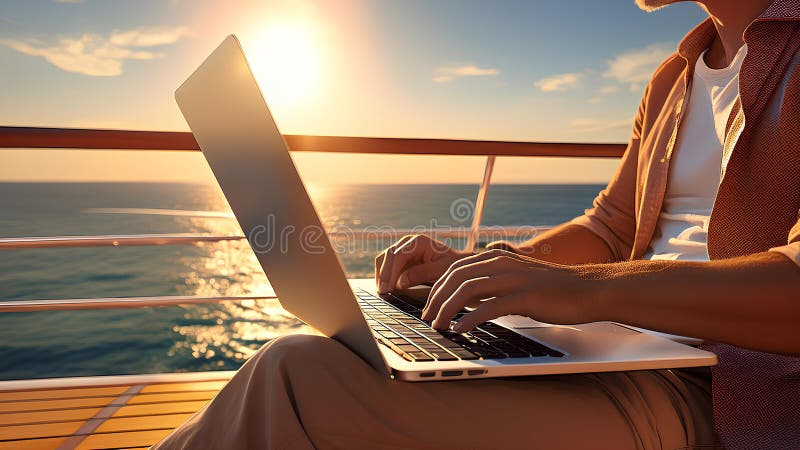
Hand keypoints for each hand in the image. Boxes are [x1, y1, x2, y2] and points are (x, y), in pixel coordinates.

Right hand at [375, 235, 468, 293]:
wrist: (457, 265)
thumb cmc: (452, 266)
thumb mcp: (442, 270)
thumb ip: (423, 273)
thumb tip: (401, 281)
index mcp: (418, 242)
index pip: (398, 255)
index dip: (390, 272)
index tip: (388, 288)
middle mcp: (407, 243)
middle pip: (387, 256)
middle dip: (383, 275)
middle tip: (383, 293)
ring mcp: (402, 250)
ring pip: (383, 260)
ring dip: (381, 276)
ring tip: (383, 293)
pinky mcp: (399, 260)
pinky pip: (386, 267)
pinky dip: (384, 277)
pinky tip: (386, 289)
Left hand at [421, 249, 598, 331]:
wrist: (588, 289)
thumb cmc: (552, 290)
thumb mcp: (515, 281)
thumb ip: (491, 286)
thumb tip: (465, 302)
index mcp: (497, 259)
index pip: (455, 269)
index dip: (436, 287)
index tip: (427, 305)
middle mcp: (502, 264)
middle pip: (456, 278)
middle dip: (435, 299)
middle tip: (426, 318)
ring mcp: (514, 279)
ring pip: (468, 289)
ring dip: (447, 309)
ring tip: (438, 326)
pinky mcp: (525, 296)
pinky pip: (490, 307)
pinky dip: (470, 318)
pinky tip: (460, 329)